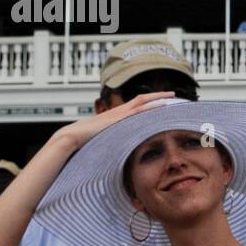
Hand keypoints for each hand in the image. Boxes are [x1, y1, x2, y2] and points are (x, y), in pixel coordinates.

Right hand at [52, 92, 175, 149]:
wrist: (73, 136)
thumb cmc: (84, 140)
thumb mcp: (102, 140)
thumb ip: (111, 141)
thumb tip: (115, 150)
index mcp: (115, 115)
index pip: (135, 105)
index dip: (148, 103)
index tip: (159, 102)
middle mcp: (119, 111)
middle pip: (141, 99)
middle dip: (157, 96)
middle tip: (172, 94)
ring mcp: (119, 114)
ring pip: (143, 102)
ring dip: (158, 98)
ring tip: (172, 97)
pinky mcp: (120, 118)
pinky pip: (140, 110)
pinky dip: (152, 107)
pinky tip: (163, 106)